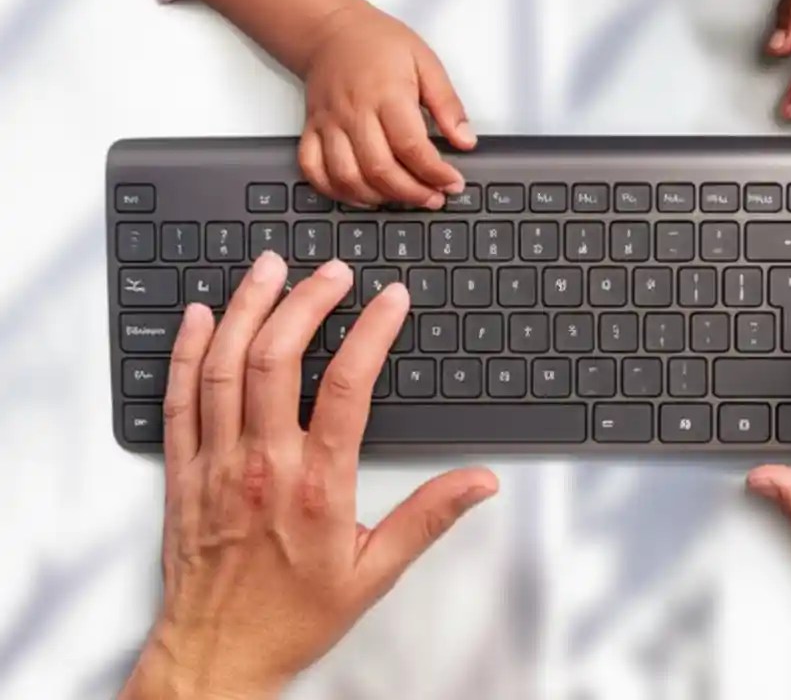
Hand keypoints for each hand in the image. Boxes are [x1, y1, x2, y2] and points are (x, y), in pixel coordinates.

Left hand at [120, 252, 496, 699]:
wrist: (217, 652)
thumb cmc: (293, 615)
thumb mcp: (376, 572)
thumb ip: (430, 517)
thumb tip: (480, 482)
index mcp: (318, 486)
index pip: (348, 386)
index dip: (371, 331)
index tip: (390, 299)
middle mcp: (263, 465)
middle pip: (279, 358)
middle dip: (306, 301)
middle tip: (331, 271)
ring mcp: (216, 464)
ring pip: (225, 367)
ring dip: (246, 309)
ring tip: (268, 269)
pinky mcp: (182, 472)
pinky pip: (179, 398)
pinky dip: (188, 351)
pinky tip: (202, 318)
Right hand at [298, 4, 475, 208]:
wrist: (331, 30)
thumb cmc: (379, 43)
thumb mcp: (426, 62)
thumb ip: (448, 104)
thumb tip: (465, 140)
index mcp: (386, 94)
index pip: (411, 146)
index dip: (435, 173)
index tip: (453, 184)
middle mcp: (354, 112)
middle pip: (380, 169)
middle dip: (412, 193)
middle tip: (433, 198)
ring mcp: (329, 124)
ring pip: (347, 176)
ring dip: (377, 197)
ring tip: (402, 198)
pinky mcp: (312, 130)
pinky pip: (314, 170)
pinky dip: (336, 191)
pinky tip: (361, 195)